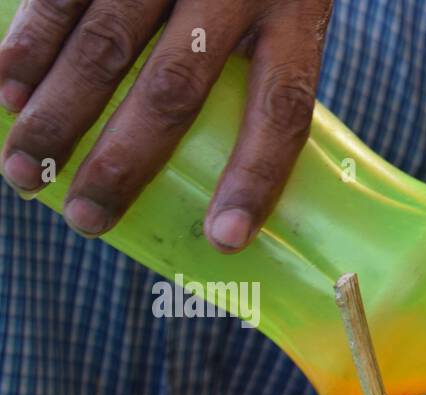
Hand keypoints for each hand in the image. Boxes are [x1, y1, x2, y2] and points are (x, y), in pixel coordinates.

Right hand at [0, 0, 332, 252]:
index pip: (282, 110)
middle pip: (174, 87)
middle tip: (85, 220)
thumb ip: (260, 65)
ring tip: (23, 173)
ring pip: (105, 43)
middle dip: (123, 161)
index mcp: (295, 13)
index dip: (255, 178)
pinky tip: (6, 91)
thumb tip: (225, 170)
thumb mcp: (289, 7)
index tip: (226, 240)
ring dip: (57, 114)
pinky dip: (28, 44)